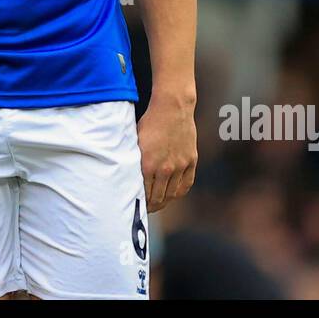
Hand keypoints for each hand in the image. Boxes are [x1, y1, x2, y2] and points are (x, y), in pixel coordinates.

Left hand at [137, 92, 197, 211]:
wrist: (172, 108)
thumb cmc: (150, 123)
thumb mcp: (136, 142)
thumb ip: (134, 162)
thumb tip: (128, 178)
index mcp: (147, 165)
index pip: (143, 193)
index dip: (140, 203)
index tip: (136, 206)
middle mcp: (165, 168)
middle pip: (158, 198)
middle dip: (151, 206)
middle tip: (146, 209)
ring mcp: (180, 166)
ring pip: (173, 194)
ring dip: (165, 201)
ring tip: (158, 203)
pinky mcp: (191, 161)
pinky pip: (186, 184)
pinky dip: (179, 192)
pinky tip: (173, 194)